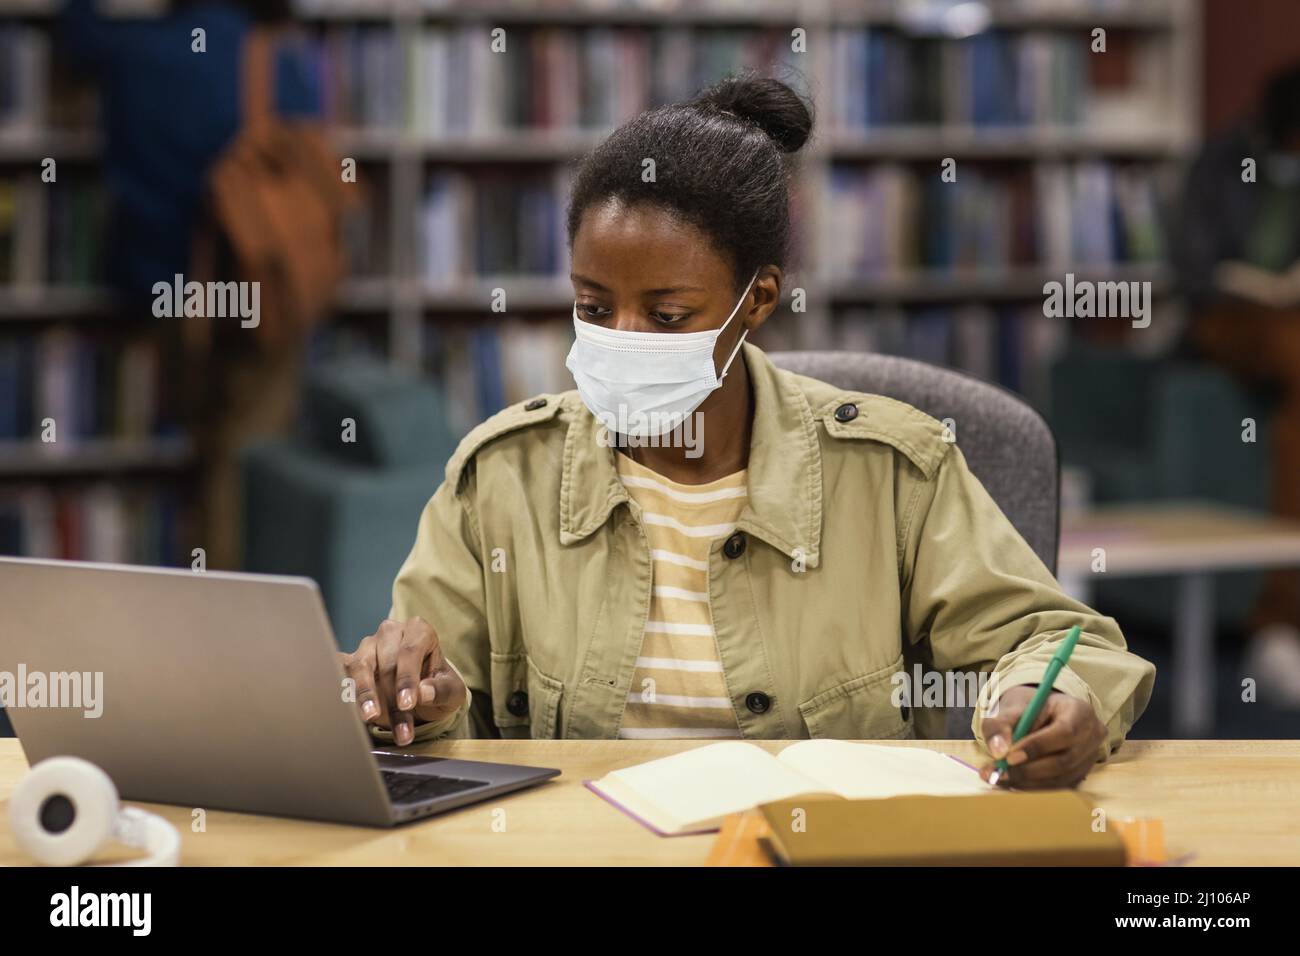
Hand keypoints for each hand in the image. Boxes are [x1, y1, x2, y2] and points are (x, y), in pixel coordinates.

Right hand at [339, 617, 466, 745]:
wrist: (422, 694)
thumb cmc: (438, 687)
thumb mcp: (452, 691)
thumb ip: (441, 690)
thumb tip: (423, 692)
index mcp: (419, 631)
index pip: (409, 652)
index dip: (407, 679)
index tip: (406, 704)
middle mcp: (391, 632)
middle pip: (386, 665)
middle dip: (392, 701)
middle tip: (401, 731)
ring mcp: (368, 645)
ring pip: (361, 667)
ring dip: (365, 697)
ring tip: (370, 719)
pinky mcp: (350, 660)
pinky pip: (341, 671)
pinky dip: (342, 688)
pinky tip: (345, 706)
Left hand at [978, 685, 1105, 788]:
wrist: (1042, 716)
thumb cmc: (1027, 710)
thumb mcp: (1011, 709)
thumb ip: (1000, 726)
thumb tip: (998, 751)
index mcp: (1079, 710)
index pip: (1064, 732)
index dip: (1037, 747)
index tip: (1008, 758)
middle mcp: (1092, 735)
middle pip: (1064, 760)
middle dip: (1028, 770)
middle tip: (998, 773)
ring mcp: (1090, 757)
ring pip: (1061, 777)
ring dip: (1028, 782)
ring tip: (1000, 778)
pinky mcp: (1082, 774)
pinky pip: (1059, 786)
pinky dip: (1034, 787)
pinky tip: (1013, 782)